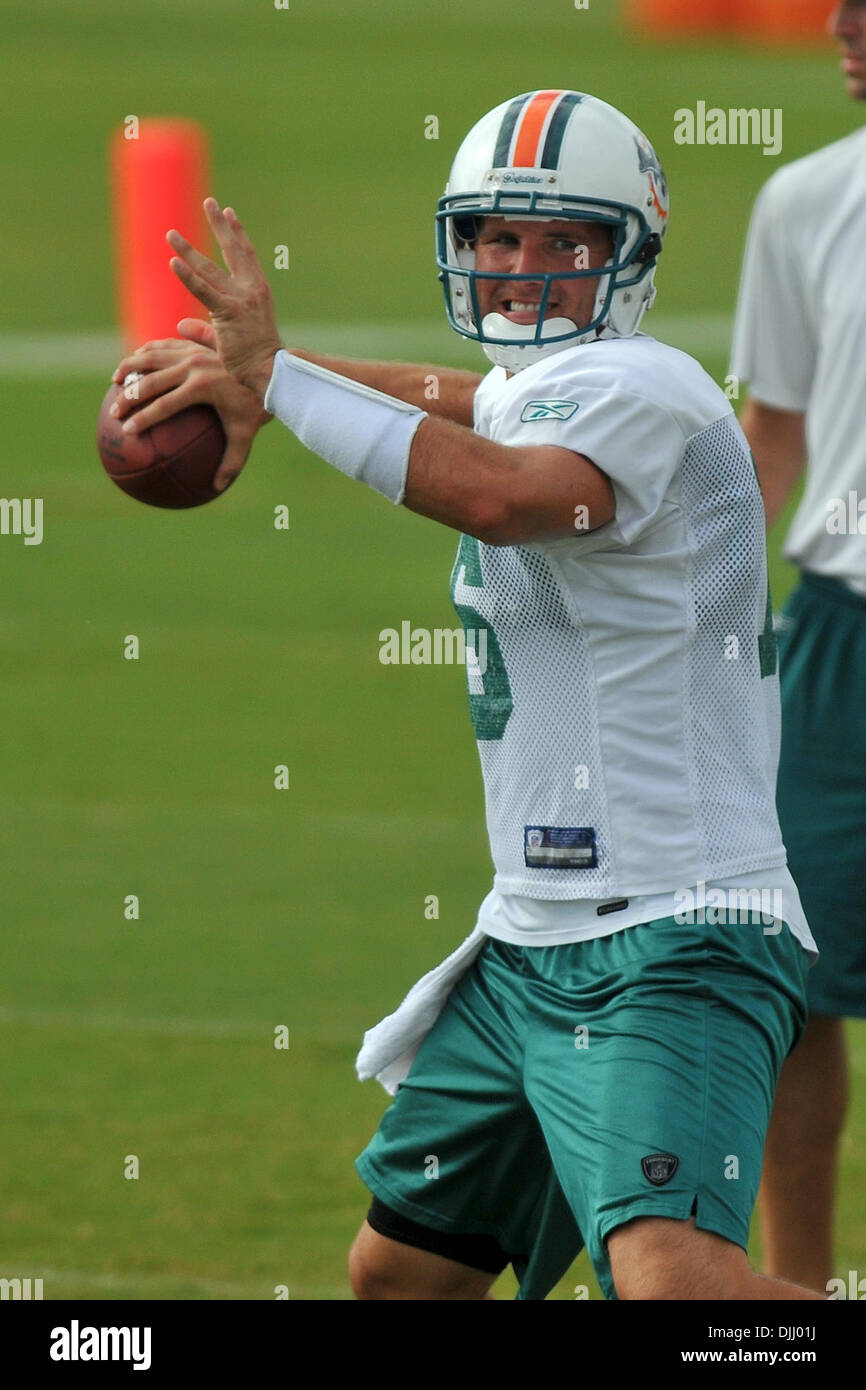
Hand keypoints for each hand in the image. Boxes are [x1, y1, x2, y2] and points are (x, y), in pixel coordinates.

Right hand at [110, 322, 271, 490]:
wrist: (271, 370)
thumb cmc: (257, 406)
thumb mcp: (245, 435)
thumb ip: (232, 462)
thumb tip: (217, 487)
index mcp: (201, 388)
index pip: (164, 405)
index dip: (143, 418)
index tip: (127, 430)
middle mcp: (193, 367)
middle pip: (150, 381)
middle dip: (129, 397)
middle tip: (114, 412)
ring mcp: (192, 352)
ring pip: (151, 357)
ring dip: (129, 368)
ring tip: (115, 382)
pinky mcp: (194, 345)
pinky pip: (163, 346)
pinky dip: (145, 353)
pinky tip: (134, 363)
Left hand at [166, 198, 282, 398]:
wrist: (269, 372)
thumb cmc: (255, 361)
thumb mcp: (230, 339)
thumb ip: (205, 329)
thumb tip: (181, 325)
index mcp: (259, 292)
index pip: (247, 256)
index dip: (237, 233)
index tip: (228, 212)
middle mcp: (252, 290)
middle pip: (234, 250)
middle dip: (220, 225)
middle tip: (210, 202)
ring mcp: (241, 300)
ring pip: (210, 269)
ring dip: (188, 250)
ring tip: (171, 234)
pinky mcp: (228, 313)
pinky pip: (204, 290)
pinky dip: (188, 276)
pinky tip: (174, 261)